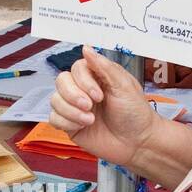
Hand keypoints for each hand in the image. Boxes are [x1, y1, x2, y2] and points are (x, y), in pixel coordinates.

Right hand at [50, 46, 157, 166]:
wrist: (137, 143)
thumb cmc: (135, 114)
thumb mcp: (124, 85)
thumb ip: (104, 66)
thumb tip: (86, 48)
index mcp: (97, 77)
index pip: (76, 68)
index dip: (83, 81)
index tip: (99, 95)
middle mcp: (83, 90)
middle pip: (61, 81)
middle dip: (73, 95)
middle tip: (91, 106)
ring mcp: (75, 108)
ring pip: (55, 100)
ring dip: (71, 111)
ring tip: (91, 120)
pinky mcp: (70, 125)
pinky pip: (54, 118)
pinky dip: (66, 122)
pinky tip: (82, 126)